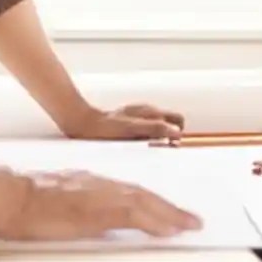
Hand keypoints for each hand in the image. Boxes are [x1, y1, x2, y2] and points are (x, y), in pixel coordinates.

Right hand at [0, 167, 202, 240]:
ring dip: (170, 214)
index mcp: (87, 182)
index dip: (150, 202)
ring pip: (144, 202)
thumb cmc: (16, 200)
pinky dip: (155, 220)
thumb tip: (83, 218)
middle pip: (142, 194)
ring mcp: (98, 194)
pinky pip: (134, 214)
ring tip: (190, 225)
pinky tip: (170, 229)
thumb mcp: (50, 199)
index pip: (127, 191)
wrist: (2, 196)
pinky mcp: (96, 208)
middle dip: (168, 208)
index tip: (167, 213)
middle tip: (191, 220)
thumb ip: (70, 203)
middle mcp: (98, 183)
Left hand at [62, 103, 185, 140]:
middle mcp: (148, 113)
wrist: (83, 125)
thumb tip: (177, 133)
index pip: (178, 120)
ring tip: (144, 150)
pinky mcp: (130, 126)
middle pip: (171, 125)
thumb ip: (154, 128)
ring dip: (157, 141)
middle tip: (157, 149)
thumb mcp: (132, 128)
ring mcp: (139, 119)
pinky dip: (146, 141)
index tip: (169, 146)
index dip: (178, 133)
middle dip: (170, 138)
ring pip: (159, 130)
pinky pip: (146, 134)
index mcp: (151, 111)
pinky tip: (135, 148)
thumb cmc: (107, 128)